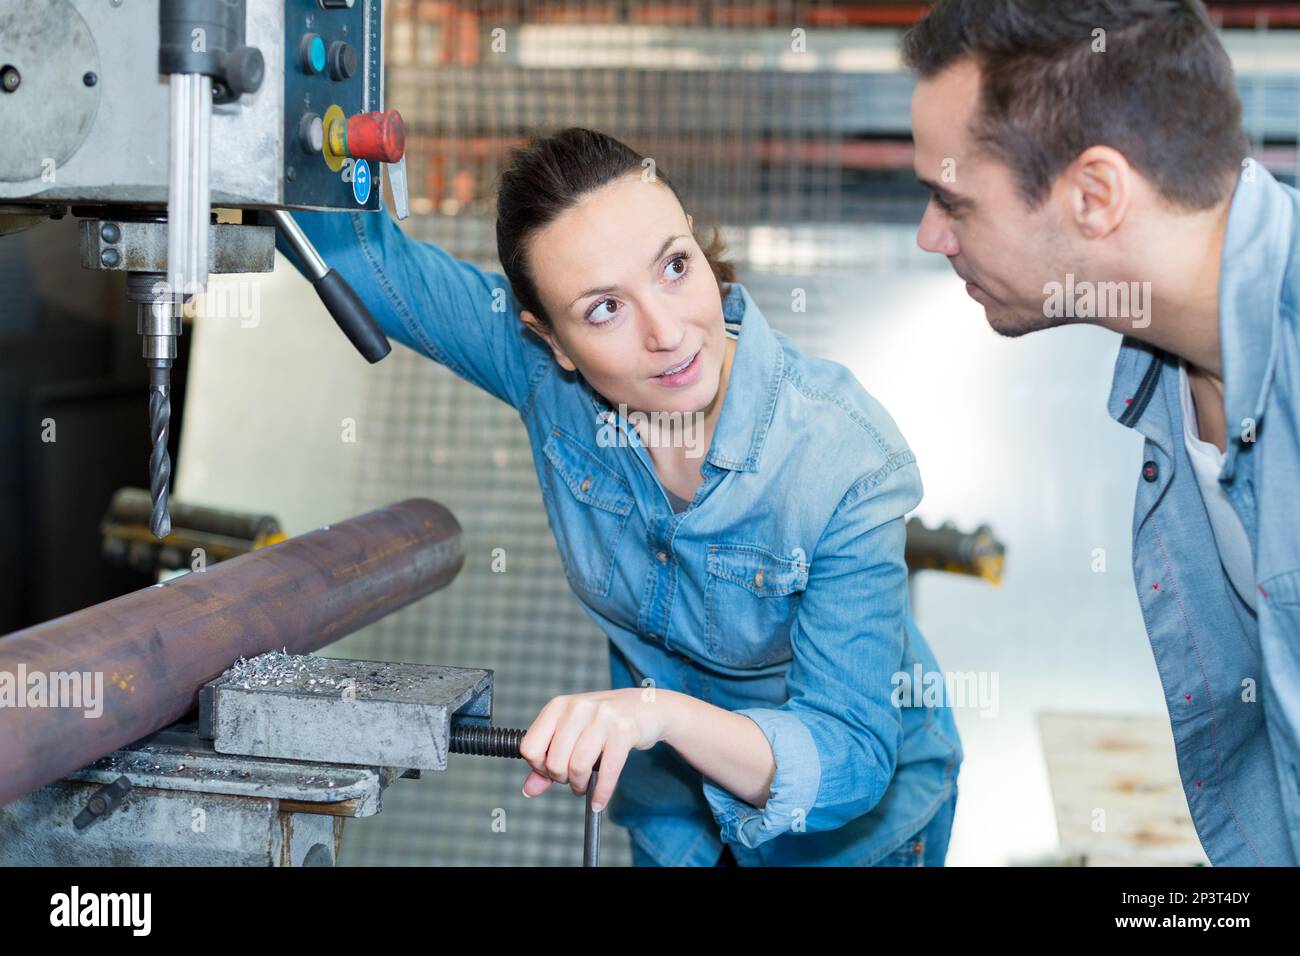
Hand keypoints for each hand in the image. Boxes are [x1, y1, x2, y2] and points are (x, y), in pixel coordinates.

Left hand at [519, 688, 674, 810]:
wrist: (647, 708)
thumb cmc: (604, 722)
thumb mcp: (572, 734)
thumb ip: (548, 760)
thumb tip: (529, 789)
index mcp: (558, 706)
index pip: (530, 747)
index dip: (538, 766)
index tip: (551, 770)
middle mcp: (578, 708)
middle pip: (554, 762)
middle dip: (562, 779)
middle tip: (573, 778)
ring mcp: (602, 718)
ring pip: (578, 767)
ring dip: (580, 786)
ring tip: (585, 784)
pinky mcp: (623, 731)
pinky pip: (607, 772)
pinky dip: (601, 793)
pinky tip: (599, 801)